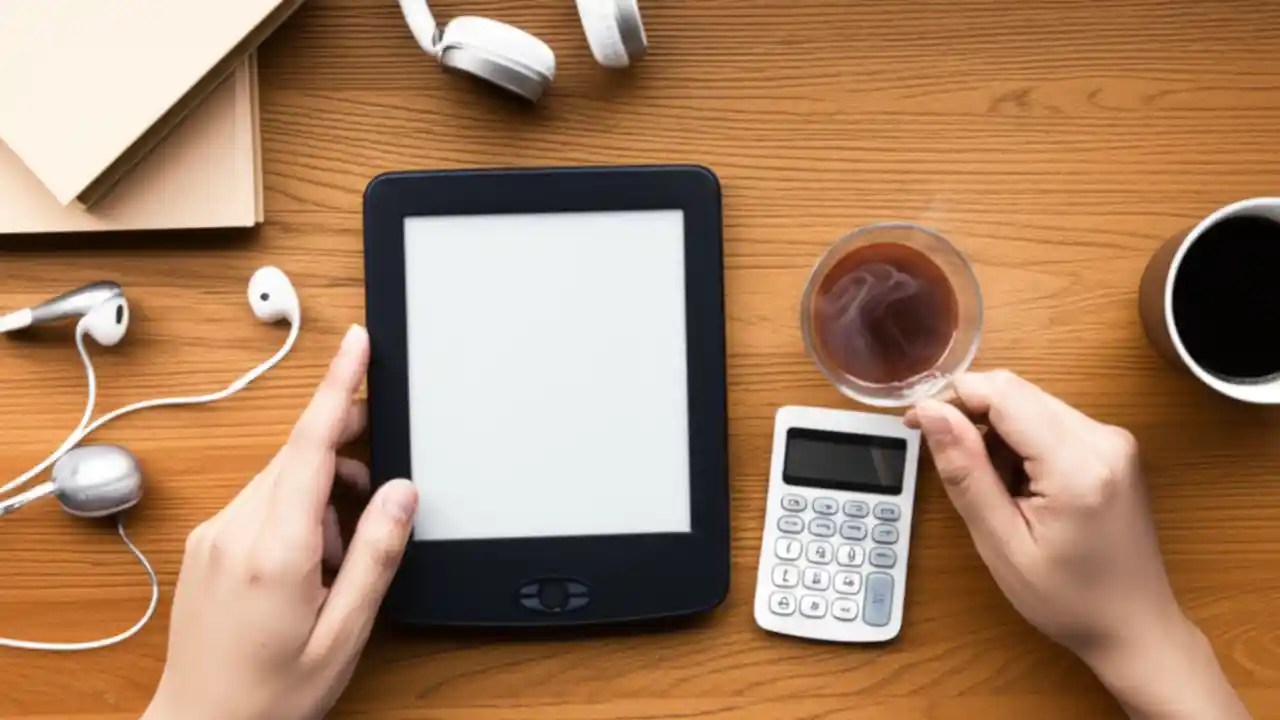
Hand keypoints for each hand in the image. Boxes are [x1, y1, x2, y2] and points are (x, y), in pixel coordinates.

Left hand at [143, 325, 417, 719]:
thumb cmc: (272, 693)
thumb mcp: (346, 632)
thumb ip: (378, 554)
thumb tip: (402, 492)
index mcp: (275, 552)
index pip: (310, 446)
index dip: (338, 388)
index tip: (355, 345)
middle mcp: (235, 531)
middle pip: (299, 456)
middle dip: (347, 459)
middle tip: (378, 499)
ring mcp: (214, 534)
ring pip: (283, 479)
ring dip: (325, 497)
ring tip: (341, 561)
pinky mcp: (207, 543)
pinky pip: (261, 501)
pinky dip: (298, 513)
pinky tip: (312, 561)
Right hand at [907, 371, 1247, 719]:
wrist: (1134, 626)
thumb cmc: (1069, 599)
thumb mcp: (1001, 544)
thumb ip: (965, 472)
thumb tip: (931, 413)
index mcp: (1078, 466)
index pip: (1003, 393)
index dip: (950, 398)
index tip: (916, 424)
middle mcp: (1104, 439)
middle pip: (1016, 391)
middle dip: (970, 415)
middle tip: (947, 463)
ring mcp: (1113, 439)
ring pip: (1029, 402)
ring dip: (996, 431)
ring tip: (992, 487)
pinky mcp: (1111, 446)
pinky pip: (1049, 420)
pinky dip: (1020, 442)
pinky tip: (1017, 484)